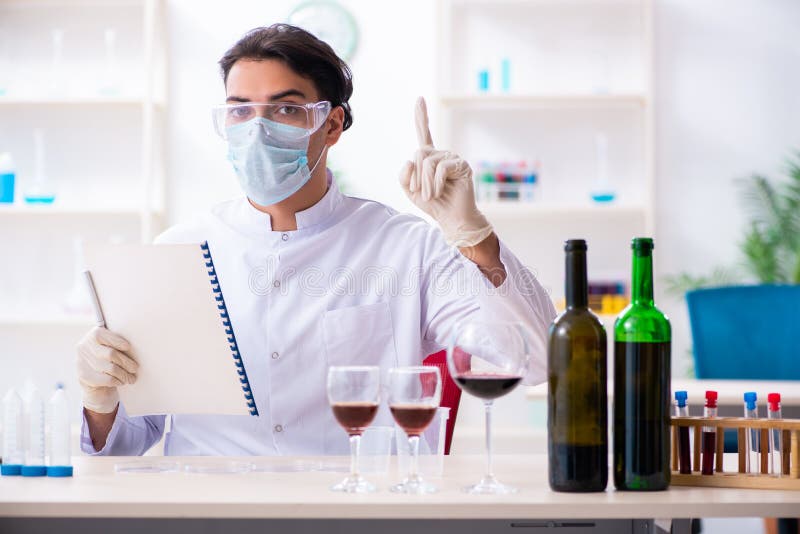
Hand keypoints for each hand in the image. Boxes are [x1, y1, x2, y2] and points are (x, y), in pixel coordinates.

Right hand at [76, 326, 137, 413]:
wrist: (94, 382)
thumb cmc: (108, 359)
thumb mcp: (110, 347)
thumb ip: (118, 342)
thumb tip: (138, 342)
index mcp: (92, 336)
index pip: (101, 335)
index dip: (116, 341)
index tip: (128, 347)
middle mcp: (83, 347)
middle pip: (110, 354)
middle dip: (126, 362)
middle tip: (135, 368)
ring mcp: (81, 362)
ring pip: (110, 368)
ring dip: (124, 374)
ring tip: (131, 378)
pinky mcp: (84, 377)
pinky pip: (106, 379)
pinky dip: (117, 381)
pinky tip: (121, 382)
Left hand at [399, 96, 492, 247]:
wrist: (451, 218)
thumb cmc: (433, 203)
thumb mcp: (410, 190)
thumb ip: (404, 175)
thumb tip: (410, 160)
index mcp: (429, 157)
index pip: (424, 133)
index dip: (421, 116)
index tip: (419, 99)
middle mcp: (441, 154)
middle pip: (419, 154)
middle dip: (416, 176)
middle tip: (422, 193)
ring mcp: (453, 158)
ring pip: (428, 162)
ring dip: (426, 183)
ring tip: (432, 195)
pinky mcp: (462, 166)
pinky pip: (441, 169)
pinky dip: (436, 183)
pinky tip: (440, 192)